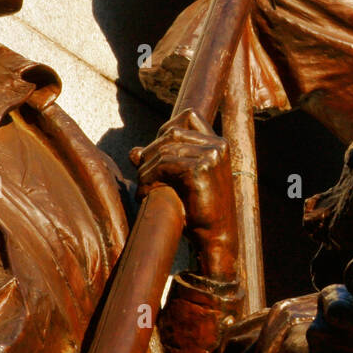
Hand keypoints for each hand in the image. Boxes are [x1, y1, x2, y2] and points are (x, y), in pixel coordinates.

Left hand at [130, 110, 233, 276]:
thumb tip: (134, 151)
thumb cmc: (198, 210)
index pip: (189, 116)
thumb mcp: (178, 181)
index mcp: (219, 144)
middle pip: (171, 132)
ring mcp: (213, 155)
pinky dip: (149, 178)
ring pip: (164, 149)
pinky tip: (146, 193)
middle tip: (143, 178)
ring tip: (143, 189)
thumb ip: (160, 162)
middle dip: (150, 154)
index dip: (166, 130)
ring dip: (146, 170)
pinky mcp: (203, 168)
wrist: (215, 236)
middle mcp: (219, 145)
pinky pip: (164, 164)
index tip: (155, 155)